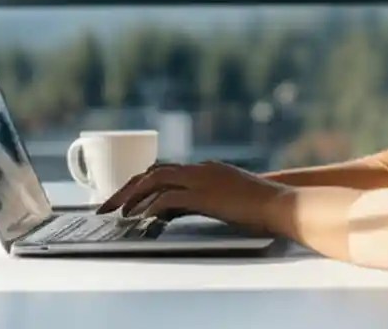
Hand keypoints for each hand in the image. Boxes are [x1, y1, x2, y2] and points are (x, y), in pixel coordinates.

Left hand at [97, 161, 290, 233]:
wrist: (280, 204)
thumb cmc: (259, 206)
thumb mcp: (227, 198)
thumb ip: (201, 200)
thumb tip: (174, 212)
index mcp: (204, 169)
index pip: (163, 170)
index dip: (141, 183)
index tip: (125, 197)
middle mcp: (199, 170)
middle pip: (153, 172)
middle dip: (127, 188)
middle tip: (107, 205)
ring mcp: (202, 180)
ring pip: (155, 180)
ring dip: (131, 196)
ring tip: (115, 212)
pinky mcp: (205, 196)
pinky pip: (168, 199)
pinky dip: (150, 207)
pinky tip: (139, 218)